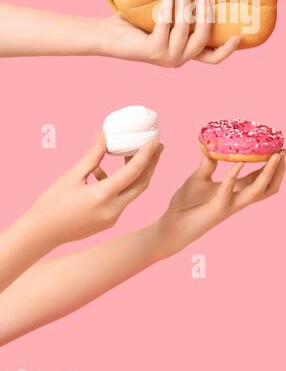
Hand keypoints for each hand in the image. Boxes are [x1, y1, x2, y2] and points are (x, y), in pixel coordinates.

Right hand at [21, 134, 162, 244]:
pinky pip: (121, 200)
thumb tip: (104, 137)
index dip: (146, 155)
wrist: (42, 233)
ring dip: (135, 174)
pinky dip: (118, 185)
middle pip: (141, 183)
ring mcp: (113, 217)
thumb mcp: (71, 176)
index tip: (154, 141)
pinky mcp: (110, 221)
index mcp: (103, 195)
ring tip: (132, 154)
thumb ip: (92, 157)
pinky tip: (103, 173)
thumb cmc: (52, 203)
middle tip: (157, 146)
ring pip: (132, 192)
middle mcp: (113, 208)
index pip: (133, 172)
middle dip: (151, 164)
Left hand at [100, 0, 239, 66]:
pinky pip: (166, 24)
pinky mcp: (152, 51)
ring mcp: (166, 57)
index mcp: (185, 54)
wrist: (107, 36)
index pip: (213, 58)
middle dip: (205, 14)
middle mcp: (178, 59)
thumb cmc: (136, 25)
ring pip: (185, 29)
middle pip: (203, 38)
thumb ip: (182, 16)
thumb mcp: (165, 21)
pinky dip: (169, 6)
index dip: (228, 50)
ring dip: (186, 6)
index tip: (239, 36)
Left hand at [150, 150, 285, 255]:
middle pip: (268, 187)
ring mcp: (231, 205)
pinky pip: (229, 190)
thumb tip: (211, 145)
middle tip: (283, 153)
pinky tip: (238, 162)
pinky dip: (235, 175)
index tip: (280, 150)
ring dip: (269, 173)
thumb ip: (208, 163)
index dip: (273, 166)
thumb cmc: (185, 204)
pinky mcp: (218, 208)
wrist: (171, 225)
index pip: (261, 179)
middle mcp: (238, 199)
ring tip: (274, 156)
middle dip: (279, 170)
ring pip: (259, 191)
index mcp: (236, 191)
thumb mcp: (199, 178)